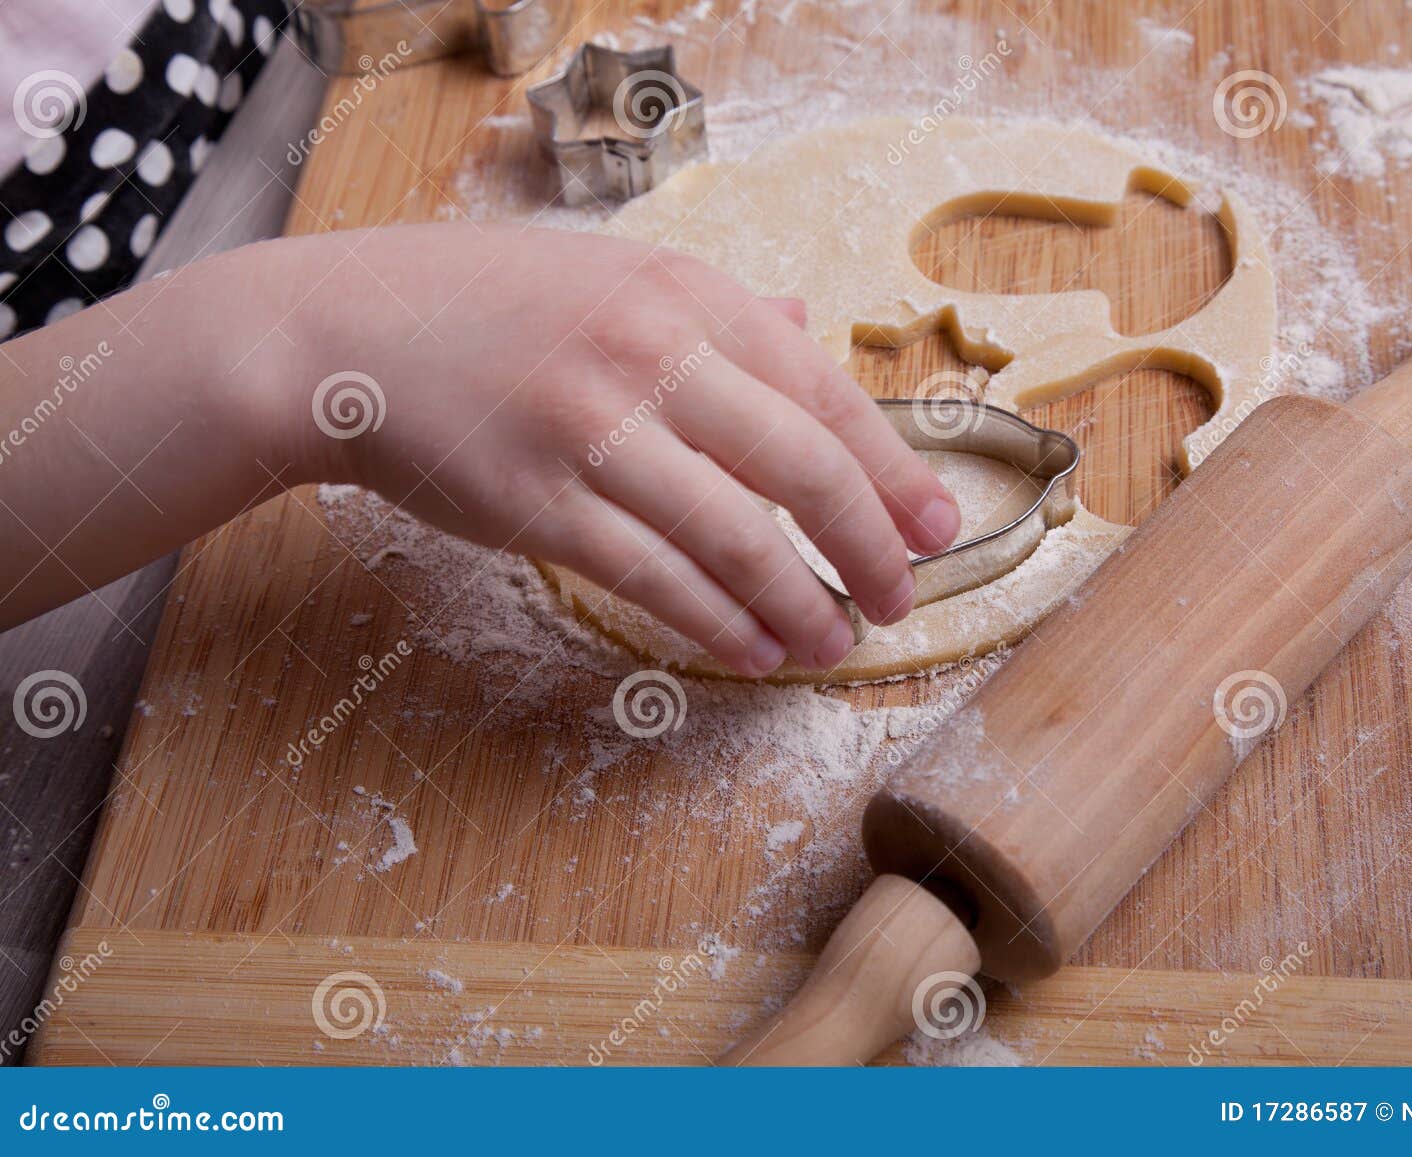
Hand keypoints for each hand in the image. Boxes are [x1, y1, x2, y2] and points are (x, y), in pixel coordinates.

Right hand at [270, 224, 959, 675]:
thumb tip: (806, 328)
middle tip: (899, 599)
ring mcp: (592, 430)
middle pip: (800, 466)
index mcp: (682, 291)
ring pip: (734, 537)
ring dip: (798, 603)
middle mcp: (649, 353)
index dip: (891, 469)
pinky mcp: (539, 504)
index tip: (936, 527)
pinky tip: (751, 650)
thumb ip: (716, 309)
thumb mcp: (611, 275)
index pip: (823, 390)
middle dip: (867, 546)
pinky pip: (653, 578)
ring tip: (831, 644)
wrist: (346, 335)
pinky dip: (716, 623)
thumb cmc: (486, 305)